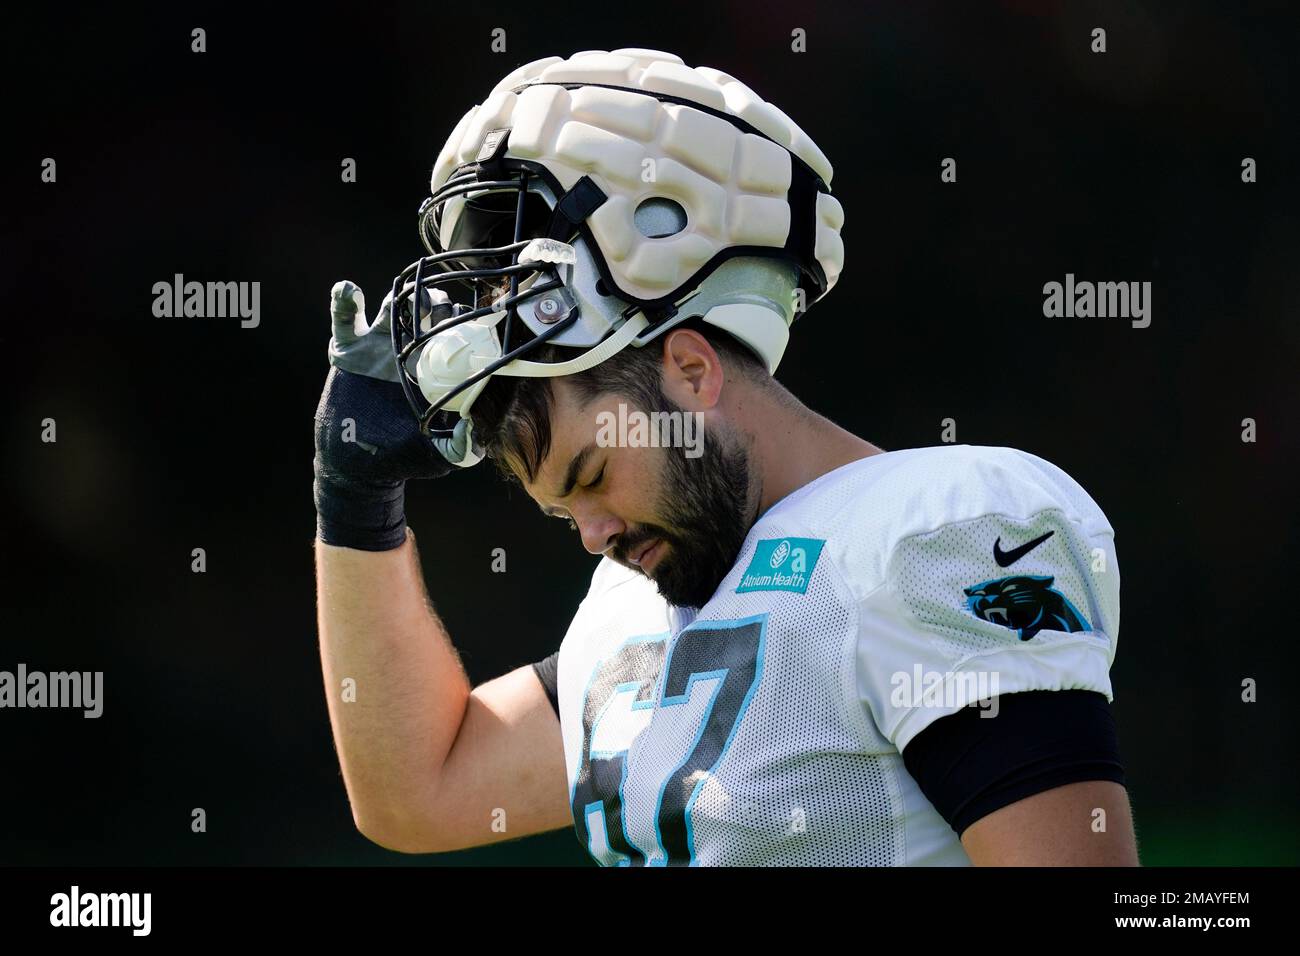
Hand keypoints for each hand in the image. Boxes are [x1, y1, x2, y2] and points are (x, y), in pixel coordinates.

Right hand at [313, 280, 464, 550]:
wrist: (358, 465)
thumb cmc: (404, 458)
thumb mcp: (438, 455)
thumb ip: (461, 446)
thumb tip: (479, 428)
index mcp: (436, 368)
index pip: (455, 334)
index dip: (464, 322)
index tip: (471, 319)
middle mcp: (410, 351)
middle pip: (426, 312)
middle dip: (435, 302)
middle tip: (438, 307)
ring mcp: (379, 346)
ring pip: (391, 307)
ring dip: (401, 296)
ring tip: (404, 301)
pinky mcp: (348, 349)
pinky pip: (344, 320)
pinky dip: (344, 301)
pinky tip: (349, 290)